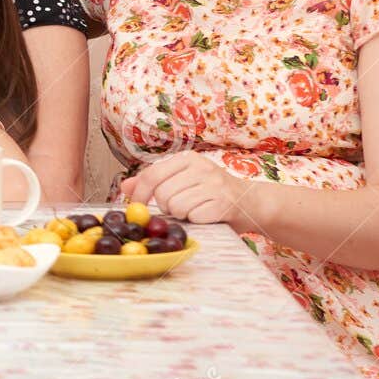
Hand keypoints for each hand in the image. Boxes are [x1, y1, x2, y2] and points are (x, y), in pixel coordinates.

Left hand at [119, 151, 260, 229]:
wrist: (252, 202)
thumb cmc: (213, 192)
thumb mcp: (183, 180)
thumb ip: (154, 181)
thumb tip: (125, 187)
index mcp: (188, 158)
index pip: (152, 174)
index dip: (138, 193)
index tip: (134, 206)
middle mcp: (201, 167)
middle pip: (162, 194)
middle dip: (166, 206)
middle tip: (179, 206)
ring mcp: (214, 184)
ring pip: (176, 206)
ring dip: (181, 214)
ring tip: (195, 209)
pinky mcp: (224, 203)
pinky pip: (194, 217)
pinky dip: (196, 220)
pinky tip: (206, 214)